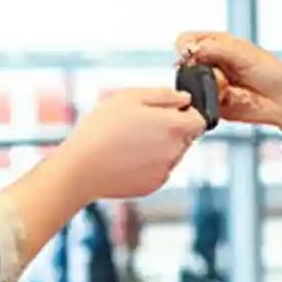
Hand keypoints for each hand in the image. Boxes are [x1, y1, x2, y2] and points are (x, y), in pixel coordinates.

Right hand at [58, 87, 206, 199]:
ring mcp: (166, 171)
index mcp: (174, 127)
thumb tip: (185, 99)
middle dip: (171, 129)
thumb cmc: (102, 128)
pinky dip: (148, 164)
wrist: (81, 169)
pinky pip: (159, 170)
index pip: (200, 120)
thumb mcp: (130, 97)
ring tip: (129, 142)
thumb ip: (163, 95)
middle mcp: (176, 151)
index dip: (186, 113)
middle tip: (140, 125)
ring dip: (160, 147)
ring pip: (172, 154)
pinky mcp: (153, 186)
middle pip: (186, 137)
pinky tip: (125, 158)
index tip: (167, 111)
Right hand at [175, 31, 281, 159]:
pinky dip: (209, 101)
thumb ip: (216, 48)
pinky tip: (228, 99)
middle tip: (217, 74)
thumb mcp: (243, 53)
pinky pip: (199, 103)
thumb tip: (191, 51)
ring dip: (206, 85)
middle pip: (185, 63)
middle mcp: (211, 63)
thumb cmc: (271, 72)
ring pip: (190, 84)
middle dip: (196, 69)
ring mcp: (210, 84)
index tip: (190, 54)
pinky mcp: (213, 103)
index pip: (187, 40)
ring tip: (227, 89)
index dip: (185, 46)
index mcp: (217, 44)